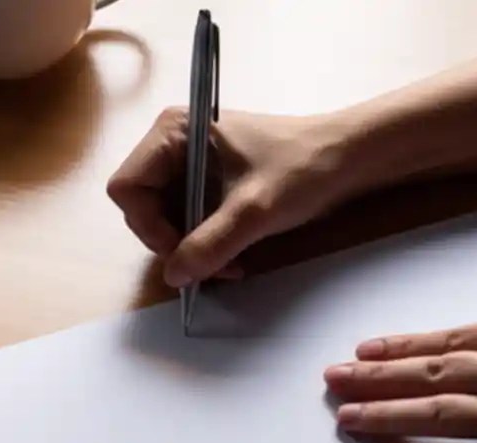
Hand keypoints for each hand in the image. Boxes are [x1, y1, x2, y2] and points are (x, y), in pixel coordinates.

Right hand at [107, 108, 351, 286]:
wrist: (349, 157)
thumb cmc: (304, 167)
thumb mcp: (255, 210)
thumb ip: (211, 243)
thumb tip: (173, 276)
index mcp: (172, 132)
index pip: (127, 188)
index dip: (148, 226)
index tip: (183, 251)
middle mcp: (172, 144)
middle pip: (142, 207)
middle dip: (173, 242)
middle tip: (211, 266)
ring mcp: (189, 164)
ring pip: (165, 220)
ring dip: (191, 249)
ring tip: (229, 264)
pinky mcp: (207, 182)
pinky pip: (188, 220)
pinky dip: (205, 243)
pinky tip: (233, 254)